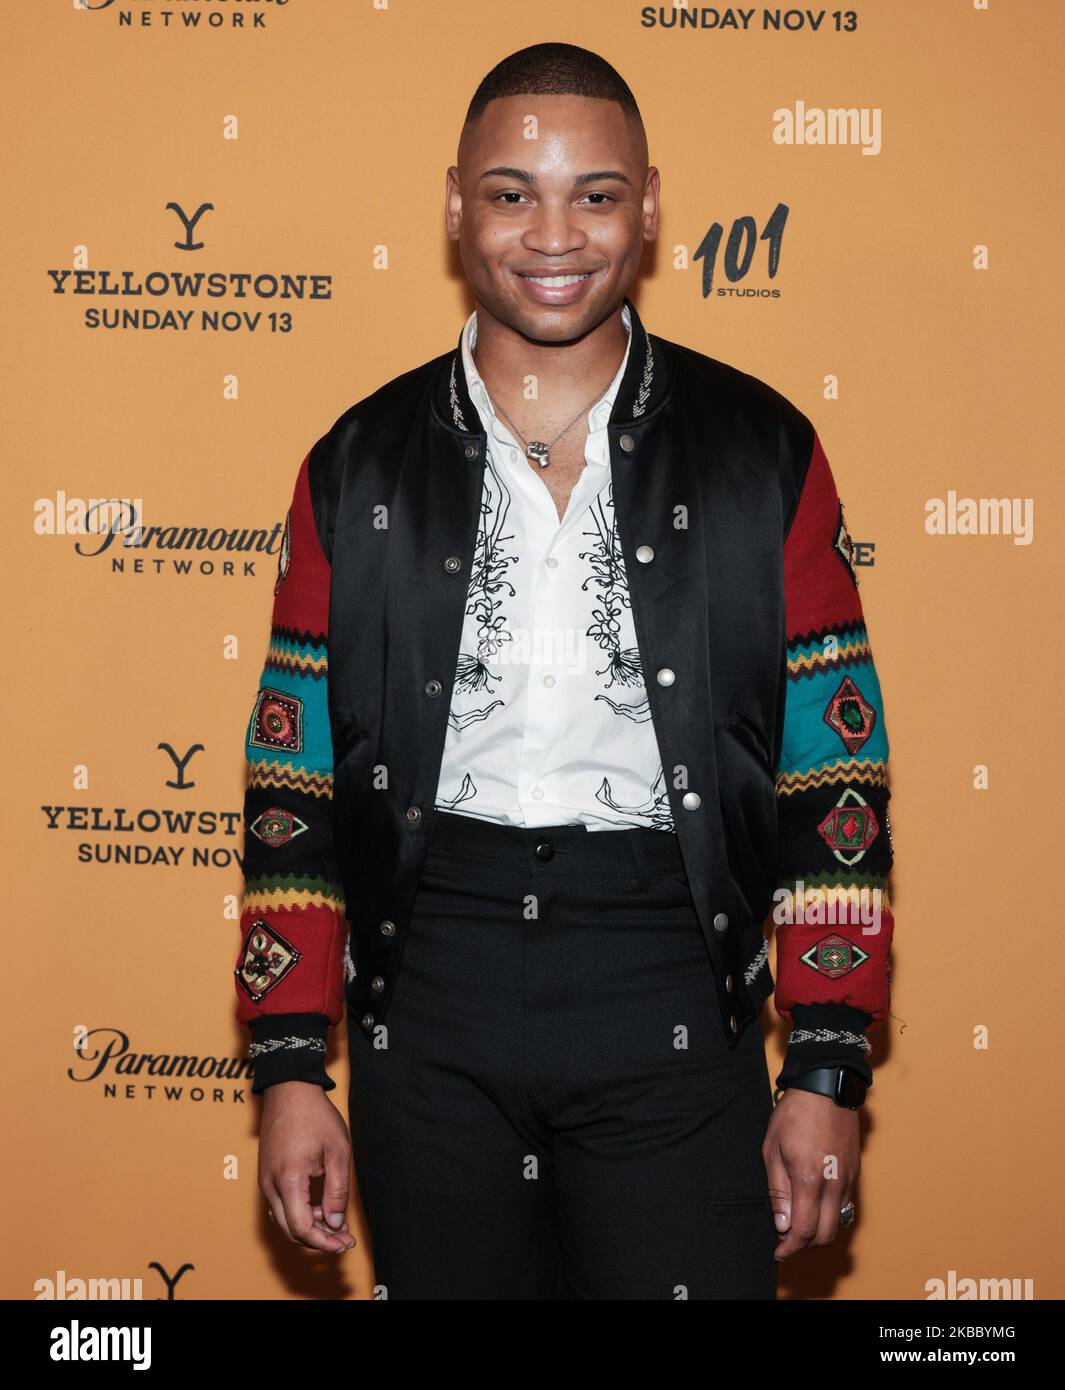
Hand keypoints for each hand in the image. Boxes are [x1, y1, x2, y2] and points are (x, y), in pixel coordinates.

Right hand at [259, 1081, 355, 1253]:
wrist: (289, 1090)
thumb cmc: (315, 1116)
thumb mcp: (337, 1152)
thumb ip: (337, 1191)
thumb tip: (334, 1224)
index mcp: (288, 1180)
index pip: (302, 1228)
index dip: (324, 1243)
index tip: (344, 1243)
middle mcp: (270, 1185)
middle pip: (291, 1230)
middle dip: (318, 1240)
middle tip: (344, 1239)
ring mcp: (265, 1180)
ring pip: (285, 1220)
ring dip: (310, 1227)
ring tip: (337, 1224)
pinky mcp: (266, 1175)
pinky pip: (281, 1205)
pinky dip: (299, 1213)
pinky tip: (320, 1208)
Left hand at [762, 1087, 858, 1259]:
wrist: (826, 1088)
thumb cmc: (794, 1115)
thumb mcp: (772, 1149)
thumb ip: (778, 1191)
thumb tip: (782, 1225)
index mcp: (809, 1179)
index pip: (804, 1230)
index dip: (790, 1247)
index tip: (778, 1251)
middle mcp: (834, 1185)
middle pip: (825, 1235)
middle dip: (804, 1244)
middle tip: (786, 1238)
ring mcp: (848, 1180)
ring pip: (838, 1223)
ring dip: (819, 1231)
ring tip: (799, 1222)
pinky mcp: (856, 1173)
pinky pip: (846, 1207)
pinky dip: (831, 1216)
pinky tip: (815, 1206)